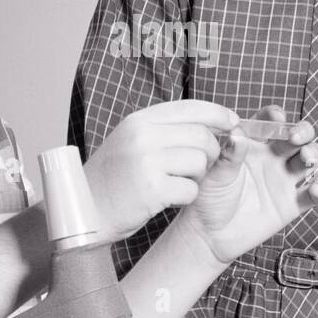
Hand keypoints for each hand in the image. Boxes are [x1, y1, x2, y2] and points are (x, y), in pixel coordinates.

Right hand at [83, 100, 236, 242]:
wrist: (84, 210)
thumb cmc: (113, 179)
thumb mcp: (131, 142)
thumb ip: (163, 130)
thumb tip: (209, 124)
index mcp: (139, 120)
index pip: (191, 107)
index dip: (218, 113)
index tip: (233, 121)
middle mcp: (143, 136)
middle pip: (201, 135)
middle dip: (211, 152)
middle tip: (201, 166)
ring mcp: (146, 162)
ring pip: (199, 162)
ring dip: (198, 177)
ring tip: (178, 182)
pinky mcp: (152, 189)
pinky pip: (191, 189)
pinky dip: (187, 197)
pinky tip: (170, 199)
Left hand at [182, 105, 317, 264]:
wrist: (210, 233)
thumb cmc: (208, 197)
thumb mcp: (215, 173)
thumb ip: (229, 155)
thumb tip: (237, 134)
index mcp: (253, 144)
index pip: (270, 122)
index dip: (276, 117)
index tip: (277, 118)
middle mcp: (273, 158)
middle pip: (297, 137)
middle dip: (303, 132)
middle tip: (297, 137)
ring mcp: (284, 180)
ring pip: (309, 160)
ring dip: (314, 154)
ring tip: (308, 158)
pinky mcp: (292, 203)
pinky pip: (312, 194)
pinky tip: (317, 189)